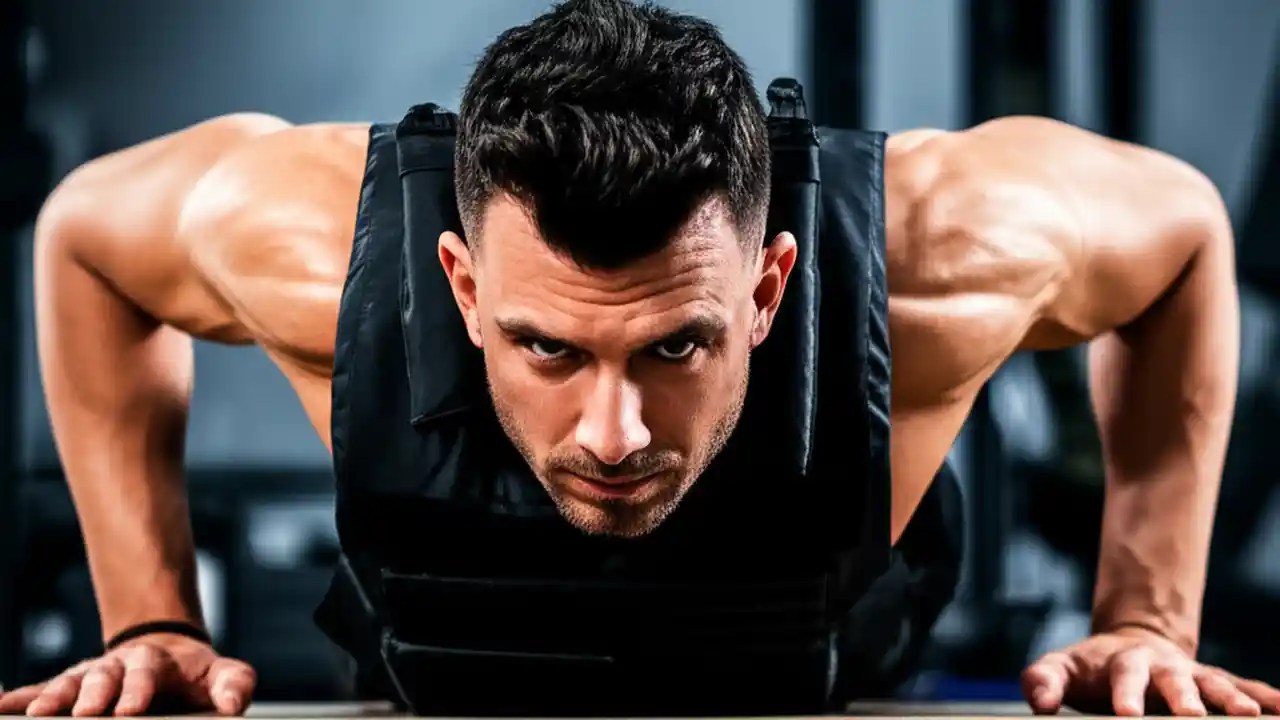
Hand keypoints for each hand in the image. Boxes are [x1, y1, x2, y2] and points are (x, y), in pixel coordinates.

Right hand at [0, 633, 255, 716]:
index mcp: (157, 662)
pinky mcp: (73, 688)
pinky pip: (41, 691)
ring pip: (70, 684)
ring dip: (53, 698)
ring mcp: (92, 676)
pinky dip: (21, 699)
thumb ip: (233, 685)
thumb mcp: (222, 674)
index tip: (130, 710)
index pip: (147, 673)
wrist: (168, 654)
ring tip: (39, 716)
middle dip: (95, 694)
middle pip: (105, 676)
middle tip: (86, 714)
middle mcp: (119, 666)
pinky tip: (4, 708)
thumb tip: (232, 706)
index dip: (137, 690)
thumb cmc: (196, 676)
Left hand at [1022, 627, 1279, 715]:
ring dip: (1232, 700)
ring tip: (1247, 718)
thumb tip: (1039, 703)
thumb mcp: (1060, 668)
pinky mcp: (1213, 683)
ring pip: (1215, 685)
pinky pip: (1244, 689)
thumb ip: (1043, 681)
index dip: (1126, 696)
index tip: (1126, 716)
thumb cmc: (1090, 668)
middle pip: (1174, 680)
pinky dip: (1265, 698)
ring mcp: (1192, 674)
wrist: (1127, 645)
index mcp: (1123, 662)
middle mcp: (1162, 666)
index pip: (1124, 678)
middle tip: (1190, 717)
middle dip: (1183, 698)